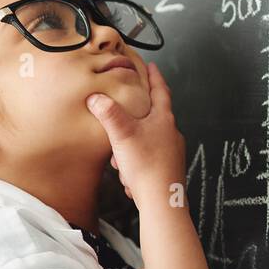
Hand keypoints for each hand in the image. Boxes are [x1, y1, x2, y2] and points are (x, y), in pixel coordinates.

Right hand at [86, 61, 184, 210]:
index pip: (160, 91)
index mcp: (164, 120)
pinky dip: (135, 163)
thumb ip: (108, 114)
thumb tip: (96, 98)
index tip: (151, 67)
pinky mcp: (166, 169)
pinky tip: (127, 174)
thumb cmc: (146, 166)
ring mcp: (171, 152)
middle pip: (153, 117)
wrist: (162, 201)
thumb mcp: (122, 134)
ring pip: (146, 141)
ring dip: (130, 147)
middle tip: (123, 116)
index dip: (154, 77)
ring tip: (120, 157)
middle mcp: (171, 134)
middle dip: (134, 118)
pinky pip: (147, 160)